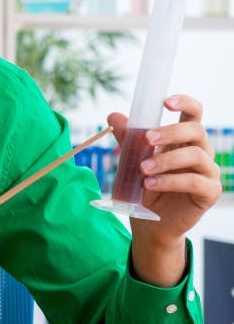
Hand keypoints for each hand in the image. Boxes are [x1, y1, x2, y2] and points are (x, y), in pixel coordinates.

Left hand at [108, 94, 221, 285]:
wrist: (150, 221)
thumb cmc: (145, 185)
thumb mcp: (133, 159)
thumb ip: (128, 138)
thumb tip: (113, 114)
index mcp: (184, 139)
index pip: (194, 113)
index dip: (185, 102)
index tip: (166, 102)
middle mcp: (201, 151)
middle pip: (196, 130)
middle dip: (169, 132)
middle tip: (146, 139)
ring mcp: (208, 172)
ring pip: (195, 155)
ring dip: (165, 160)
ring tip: (143, 170)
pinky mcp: (209, 192)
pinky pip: (194, 181)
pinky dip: (169, 181)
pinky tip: (150, 184)